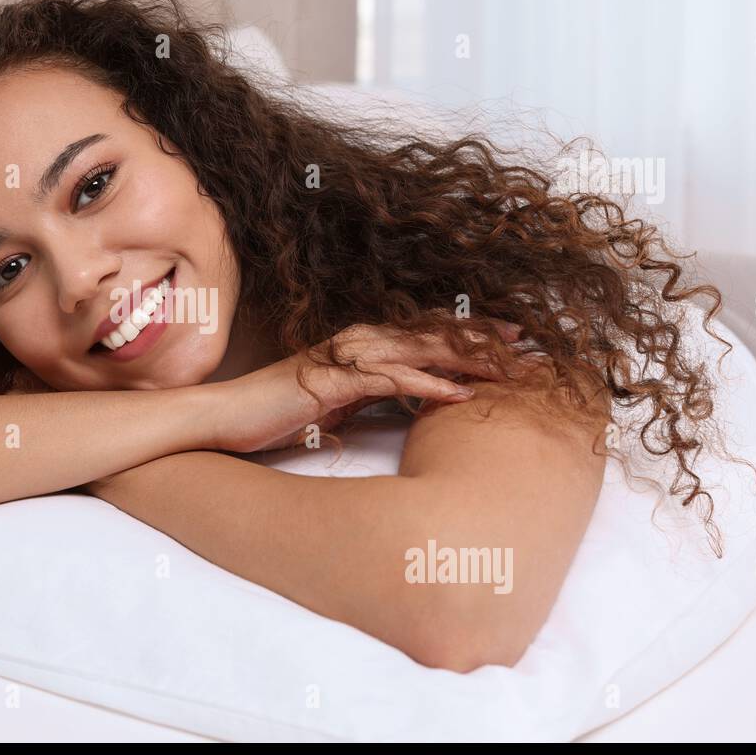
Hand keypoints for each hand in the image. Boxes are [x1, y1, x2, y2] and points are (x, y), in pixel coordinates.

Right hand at [204, 319, 523, 453]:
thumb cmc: (270, 414)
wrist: (223, 419)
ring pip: (420, 352)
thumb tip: (383, 413)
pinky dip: (429, 387)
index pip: (424, 335)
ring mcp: (345, 359)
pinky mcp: (332, 381)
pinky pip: (390, 381)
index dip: (470, 335)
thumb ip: (359, 400)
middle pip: (432, 335)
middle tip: (532, 345)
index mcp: (360, 347)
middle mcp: (357, 343)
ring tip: (511, 368)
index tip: (512, 341)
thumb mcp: (328, 406)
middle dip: (484, 339)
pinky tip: (461, 395)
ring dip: (468, 359)